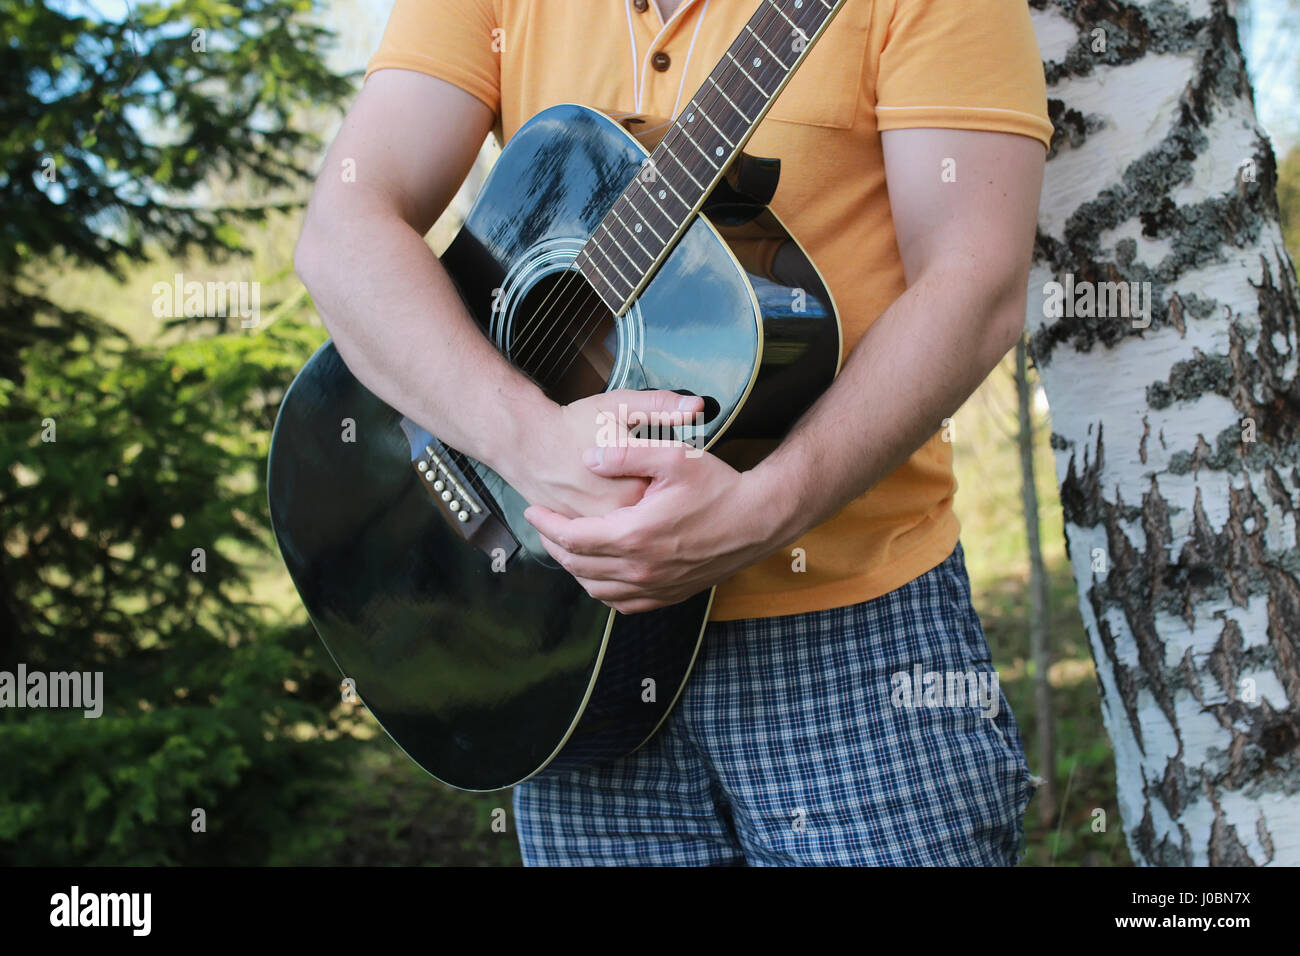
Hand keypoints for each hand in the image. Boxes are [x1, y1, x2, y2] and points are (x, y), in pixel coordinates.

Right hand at [494, 389, 704, 518]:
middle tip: (637, 477)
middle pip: (652, 515)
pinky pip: (603, 537)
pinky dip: (611, 526)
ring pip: (628, 531)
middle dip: (652, 498)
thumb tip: (697, 405)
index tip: (659, 467)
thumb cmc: (573, 424)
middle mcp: (617, 518)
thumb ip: (662, 407)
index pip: (671, 496)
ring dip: (634, 517)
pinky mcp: (581, 534)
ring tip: (621, 490)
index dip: (667, 480)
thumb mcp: (621, 406)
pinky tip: (607, 503)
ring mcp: (597, 530)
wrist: (525, 442)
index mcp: (636, 491)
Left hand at [523, 441, 791, 613]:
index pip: (572, 537)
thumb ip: (625, 453)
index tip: (532, 510)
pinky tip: (600, 572)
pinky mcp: (669, 595)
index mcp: (635, 534)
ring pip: (596, 589)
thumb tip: (586, 459)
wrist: (759, 519)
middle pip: (578, 565)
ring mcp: (655, 587)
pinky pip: (622, 604)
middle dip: (554, 545)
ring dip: (575, 569)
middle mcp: (641, 568)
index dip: (546, 524)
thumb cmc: (718, 485)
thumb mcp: (674, 457)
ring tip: (567, 546)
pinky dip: (602, 590)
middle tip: (543, 525)